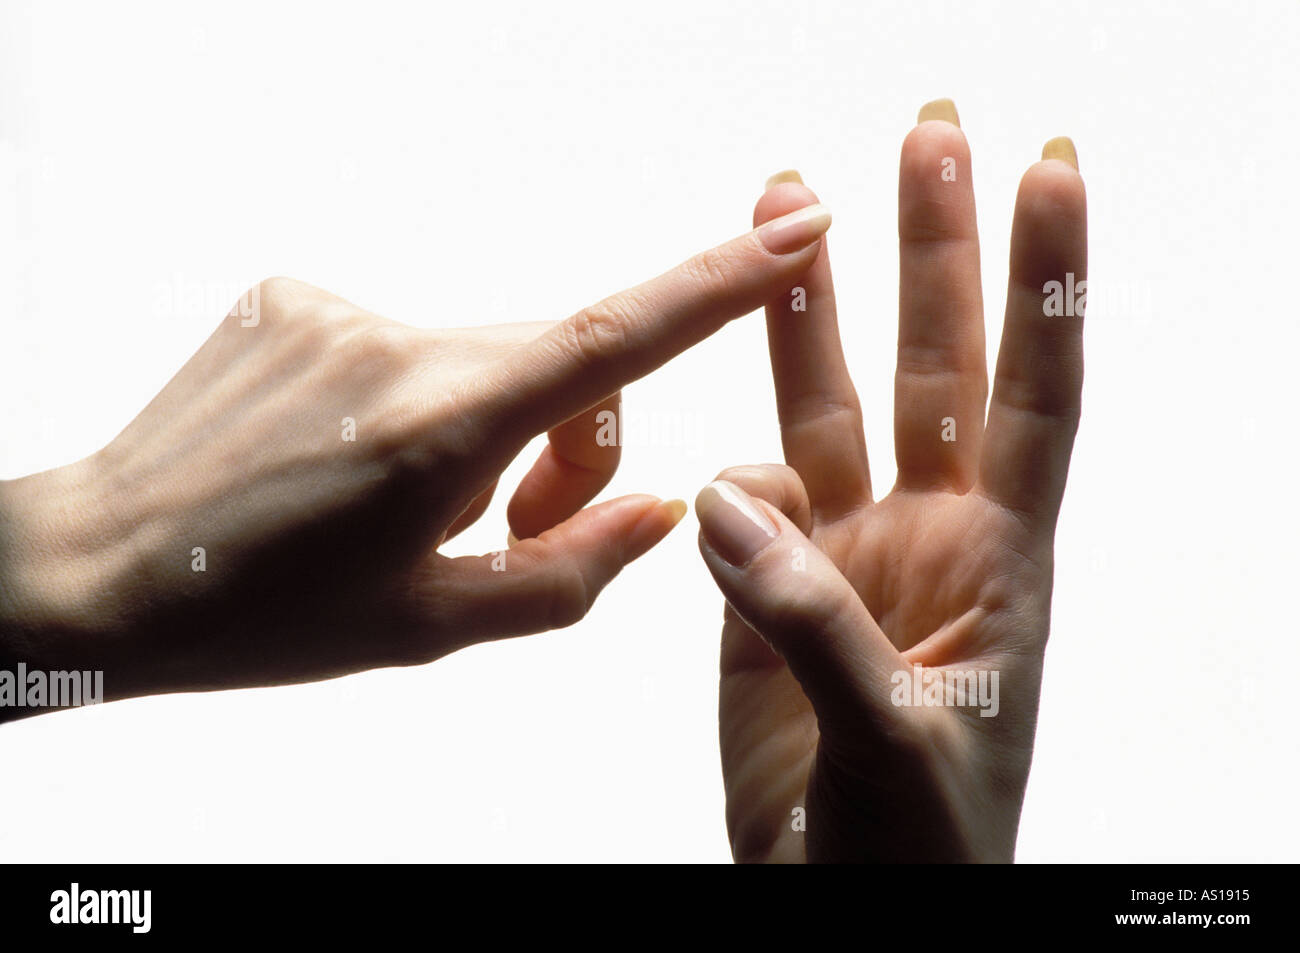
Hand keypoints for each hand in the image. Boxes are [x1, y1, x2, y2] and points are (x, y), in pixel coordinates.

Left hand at [0, 204, 830, 714]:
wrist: (105, 568)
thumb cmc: (266, 615)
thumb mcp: (435, 626)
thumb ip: (571, 570)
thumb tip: (662, 511)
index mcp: (441, 427)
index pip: (614, 340)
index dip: (719, 283)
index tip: (794, 229)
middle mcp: (398, 344)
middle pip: (556, 365)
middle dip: (567, 440)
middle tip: (514, 524)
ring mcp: (340, 309)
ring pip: (484, 355)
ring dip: (487, 421)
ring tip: (417, 501)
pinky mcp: (296, 295)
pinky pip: (409, 341)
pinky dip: (416, 396)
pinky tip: (349, 457)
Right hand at [694, 102, 1086, 861]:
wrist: (839, 911)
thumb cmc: (919, 852)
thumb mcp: (896, 743)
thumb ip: (815, 623)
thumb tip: (731, 503)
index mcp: (998, 568)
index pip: (1036, 397)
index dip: (1044, 285)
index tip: (1047, 175)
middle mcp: (926, 541)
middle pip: (937, 367)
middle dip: (933, 251)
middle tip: (926, 136)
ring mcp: (842, 559)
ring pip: (830, 408)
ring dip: (812, 311)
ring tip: (791, 208)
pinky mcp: (767, 594)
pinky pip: (743, 504)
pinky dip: (726, 478)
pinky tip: (715, 480)